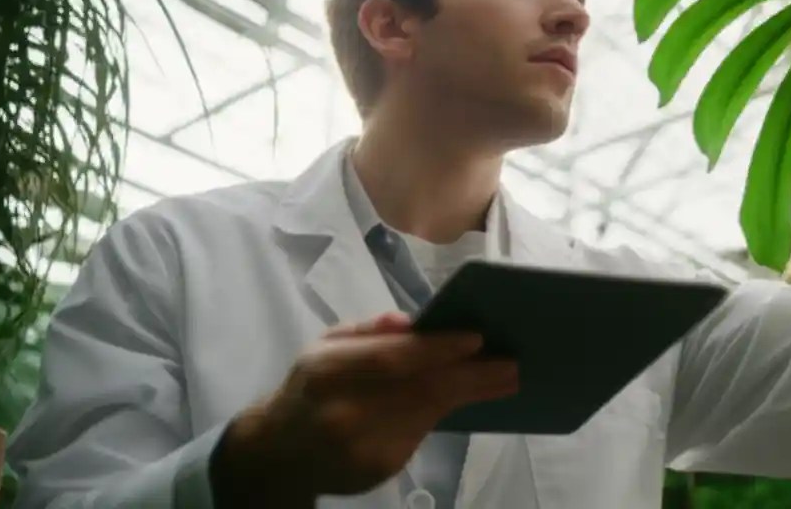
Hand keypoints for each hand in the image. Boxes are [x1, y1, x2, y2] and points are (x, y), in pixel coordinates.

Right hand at [211, 312, 518, 506]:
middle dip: (471, 376)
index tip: (477, 338)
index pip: (392, 359)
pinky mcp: (378, 469)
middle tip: (510, 364)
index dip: (438, 349)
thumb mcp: (326, 346)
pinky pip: (421, 435)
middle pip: (420, 390)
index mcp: (327, 370)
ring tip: (506, 379)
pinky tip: (474, 398)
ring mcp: (361, 446)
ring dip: (472, 395)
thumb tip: (414, 322)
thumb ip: (369, 332)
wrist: (279, 452)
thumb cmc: (311, 386)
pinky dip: (448, 414)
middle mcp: (343, 412)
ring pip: (428, 414)